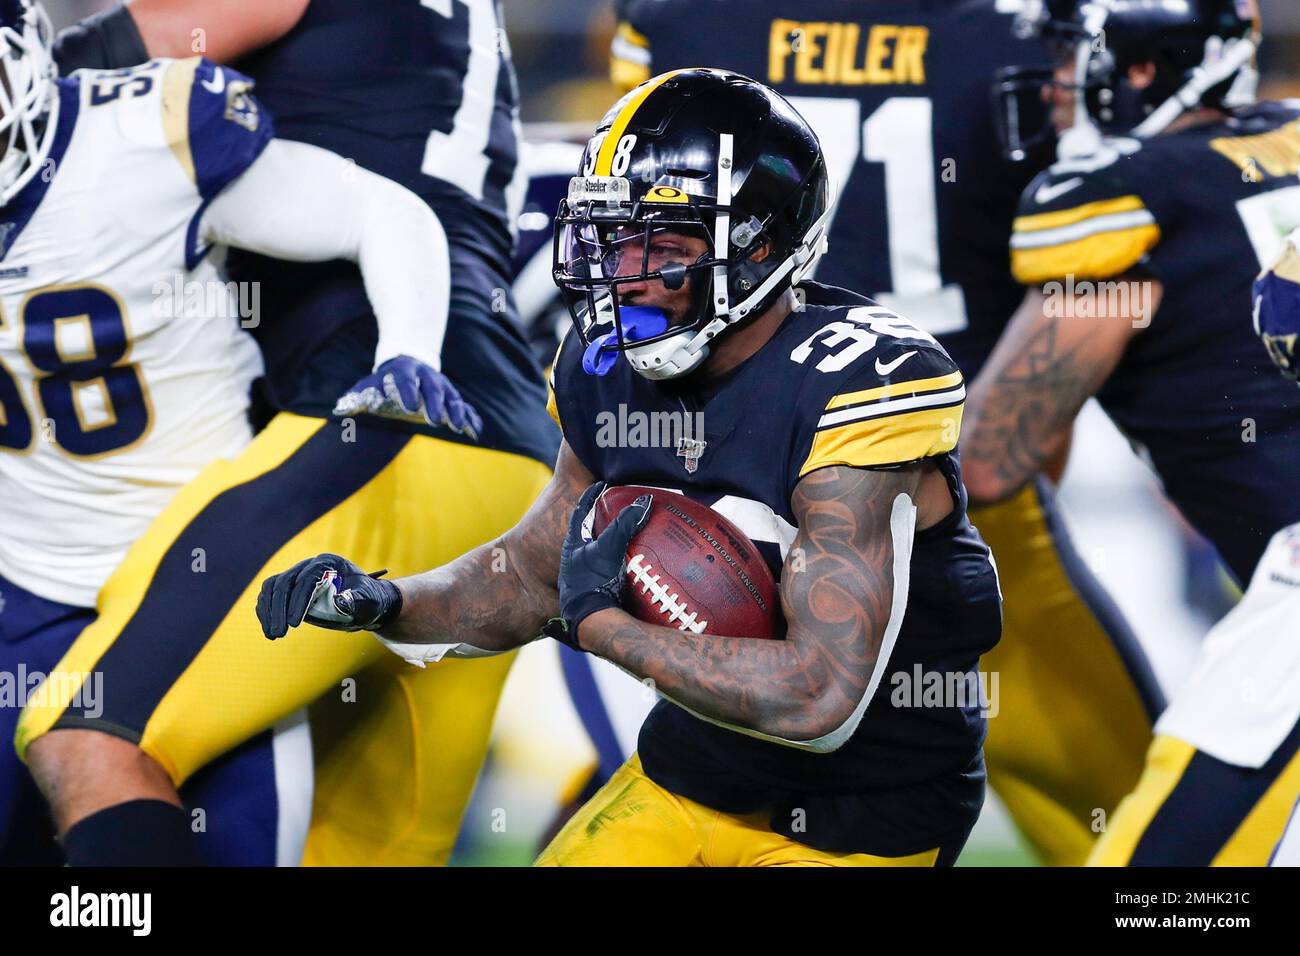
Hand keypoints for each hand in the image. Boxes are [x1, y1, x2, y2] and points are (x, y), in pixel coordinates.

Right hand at [257, 553, 402, 638]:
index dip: (299, 600)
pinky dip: (266, 612)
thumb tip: (342, 602)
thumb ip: (356, 600)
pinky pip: (270, 596)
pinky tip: (269, 630)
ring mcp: (297, 575)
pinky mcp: (290, 589)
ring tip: (272, 634)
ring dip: (269, 611)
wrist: (365, 602)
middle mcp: (309, 565)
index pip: (308, 578)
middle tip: (280, 633)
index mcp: (329, 563)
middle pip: (285, 582)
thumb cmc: (369, 599)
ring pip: (273, 587)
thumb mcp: (368, 600)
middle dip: (280, 609)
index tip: (295, 624)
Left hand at [333, 355, 482, 437]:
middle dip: (436, 404)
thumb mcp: (371, 383)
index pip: (406, 380)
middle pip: (433, 389)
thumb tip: (338, 410)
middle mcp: (426, 376)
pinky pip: (465, 406)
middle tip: (436, 422)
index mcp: (404, 372)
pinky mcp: (452, 396)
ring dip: (457, 411)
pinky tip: (475, 430)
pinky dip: (471, 417)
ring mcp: (442, 386)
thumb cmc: (386, 380)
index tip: (410, 408)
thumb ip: (357, 395)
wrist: (411, 362)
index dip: (408, 392)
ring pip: (453, 397)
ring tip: (459, 427)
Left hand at [552, 483, 651, 649]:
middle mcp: (576, 557)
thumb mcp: (608, 548)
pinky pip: (612, 565)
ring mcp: (586, 573)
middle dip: (607, 517)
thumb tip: (643, 501)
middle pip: (592, 529)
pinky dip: (624, 557)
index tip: (602, 482)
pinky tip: (638, 557)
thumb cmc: (592, 583)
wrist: (591, 622)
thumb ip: (623, 524)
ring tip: (636, 528)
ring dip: (617, 539)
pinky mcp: (598, 586)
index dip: (591, 495)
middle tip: (624, 504)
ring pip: (603, 548)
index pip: (580, 510)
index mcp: (572, 543)